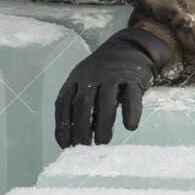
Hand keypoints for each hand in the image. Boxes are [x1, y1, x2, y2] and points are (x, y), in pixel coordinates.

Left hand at [55, 28, 173, 147]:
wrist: (131, 46)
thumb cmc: (105, 73)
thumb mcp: (86, 82)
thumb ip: (81, 105)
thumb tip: (76, 137)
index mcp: (76, 78)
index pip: (63, 103)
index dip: (62, 125)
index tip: (65, 144)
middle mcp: (91, 76)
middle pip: (82, 104)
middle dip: (80, 128)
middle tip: (84, 148)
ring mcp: (112, 75)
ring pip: (105, 102)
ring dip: (103, 125)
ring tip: (102, 142)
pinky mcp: (132, 77)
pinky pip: (131, 96)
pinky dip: (131, 111)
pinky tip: (130, 126)